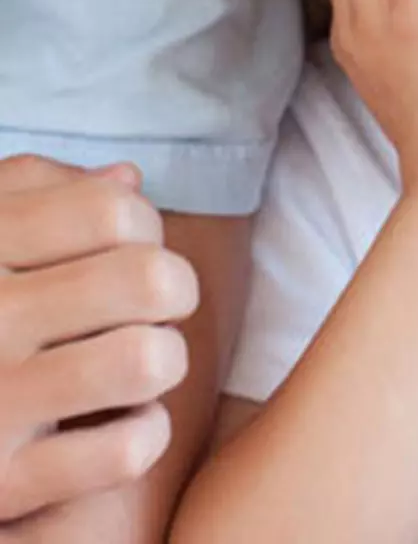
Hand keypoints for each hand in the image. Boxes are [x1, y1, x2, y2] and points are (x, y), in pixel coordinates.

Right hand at [0, 156, 197, 523]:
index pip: (115, 210)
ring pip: (147, 360)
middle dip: (172, 292)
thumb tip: (127, 179)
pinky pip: (127, 449)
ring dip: (162, 360)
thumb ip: (35, 192)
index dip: (146, 228)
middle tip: (148, 310)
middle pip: (149, 279)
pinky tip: (112, 426)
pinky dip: (142, 435)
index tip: (131, 250)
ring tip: (134, 364)